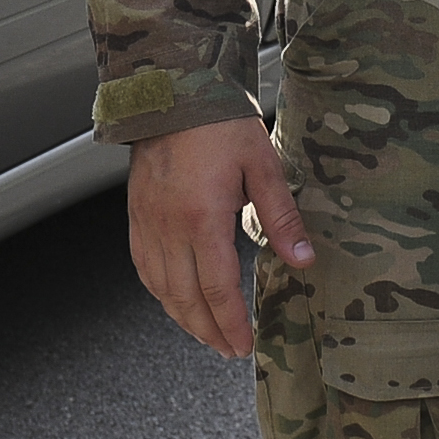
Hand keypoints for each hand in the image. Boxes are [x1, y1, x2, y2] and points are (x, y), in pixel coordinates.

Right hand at [126, 115, 311, 357]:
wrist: (174, 89)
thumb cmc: (218, 122)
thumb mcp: (261, 165)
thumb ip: (281, 218)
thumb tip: (302, 260)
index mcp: (201, 217)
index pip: (216, 288)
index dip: (231, 322)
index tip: (244, 344)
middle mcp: (168, 226)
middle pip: (185, 298)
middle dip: (208, 330)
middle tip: (227, 349)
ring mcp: (147, 222)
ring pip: (160, 288)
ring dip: (182, 317)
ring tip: (205, 333)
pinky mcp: (136, 214)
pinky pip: (143, 266)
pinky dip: (159, 291)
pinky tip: (173, 298)